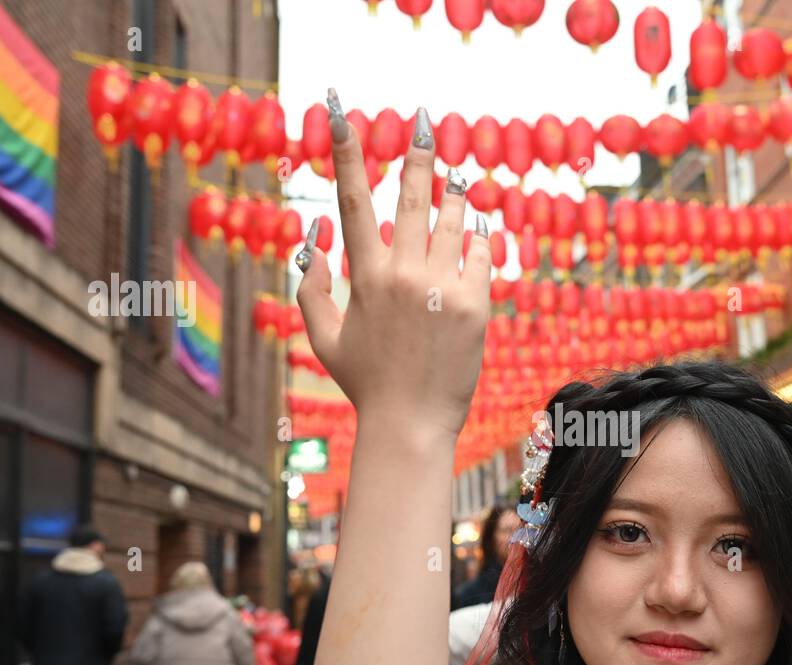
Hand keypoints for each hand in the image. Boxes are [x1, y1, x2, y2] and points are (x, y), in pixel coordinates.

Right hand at [295, 94, 490, 438]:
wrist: (410, 423)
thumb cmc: (366, 383)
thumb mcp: (324, 338)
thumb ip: (312, 288)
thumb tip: (312, 241)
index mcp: (364, 277)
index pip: (352, 200)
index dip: (347, 153)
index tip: (342, 112)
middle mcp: (402, 274)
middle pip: (412, 197)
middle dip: (418, 155)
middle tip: (425, 122)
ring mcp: (441, 287)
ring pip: (453, 221)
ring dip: (455, 196)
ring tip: (457, 182)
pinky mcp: (474, 304)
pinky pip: (480, 253)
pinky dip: (478, 239)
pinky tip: (477, 231)